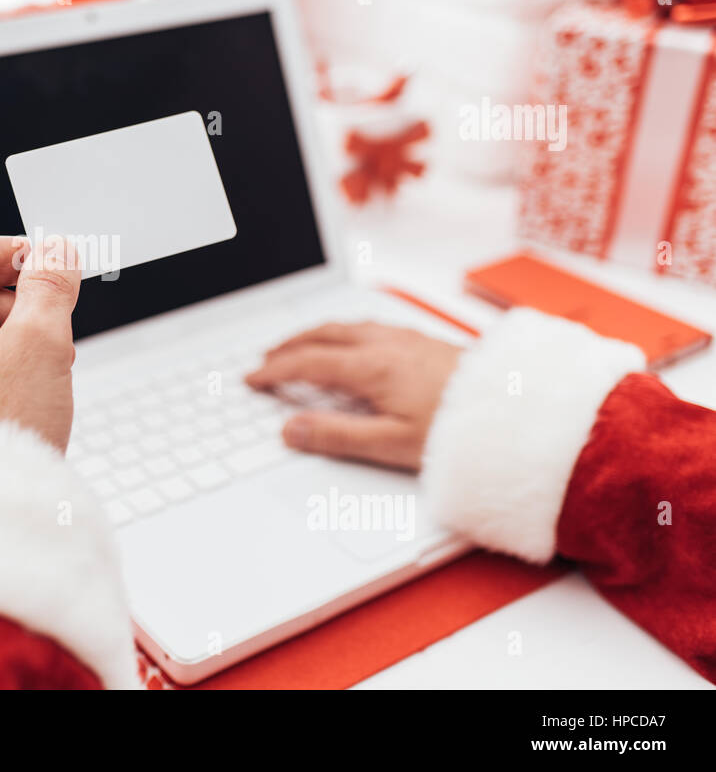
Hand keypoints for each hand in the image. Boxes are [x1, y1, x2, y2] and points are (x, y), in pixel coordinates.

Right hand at [245, 322, 461, 469]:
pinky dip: (345, 332)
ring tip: (301, 346)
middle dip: (289, 346)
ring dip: (315, 335)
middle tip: (267, 358)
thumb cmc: (461, 431)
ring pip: (348, 327)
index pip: (308, 364)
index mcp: (371, 368)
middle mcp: (386, 346)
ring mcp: (408, 340)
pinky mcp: (426, 342)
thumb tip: (291, 430)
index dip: (275, 370)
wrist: (516, 412)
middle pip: (323, 336)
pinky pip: (371, 327)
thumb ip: (337, 437)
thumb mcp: (391, 445)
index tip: (254, 378)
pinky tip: (355, 341)